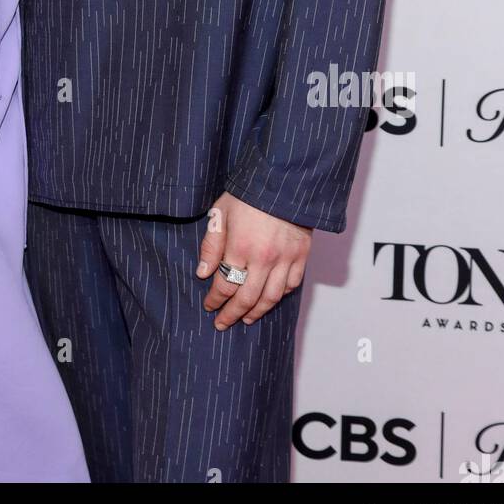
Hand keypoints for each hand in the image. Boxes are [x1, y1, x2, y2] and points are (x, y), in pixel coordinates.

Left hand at [196, 191, 311, 328]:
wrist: (283, 180)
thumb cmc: (247, 194)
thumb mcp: (220, 213)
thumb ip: (211, 245)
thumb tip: (202, 274)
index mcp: (240, 247)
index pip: (224, 285)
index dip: (215, 300)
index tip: (209, 306)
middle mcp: (264, 258)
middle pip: (246, 298)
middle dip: (232, 314)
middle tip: (222, 323)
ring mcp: (285, 259)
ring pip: (270, 298)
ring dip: (257, 312)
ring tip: (246, 319)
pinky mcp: (301, 255)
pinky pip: (291, 285)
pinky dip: (280, 296)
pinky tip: (269, 299)